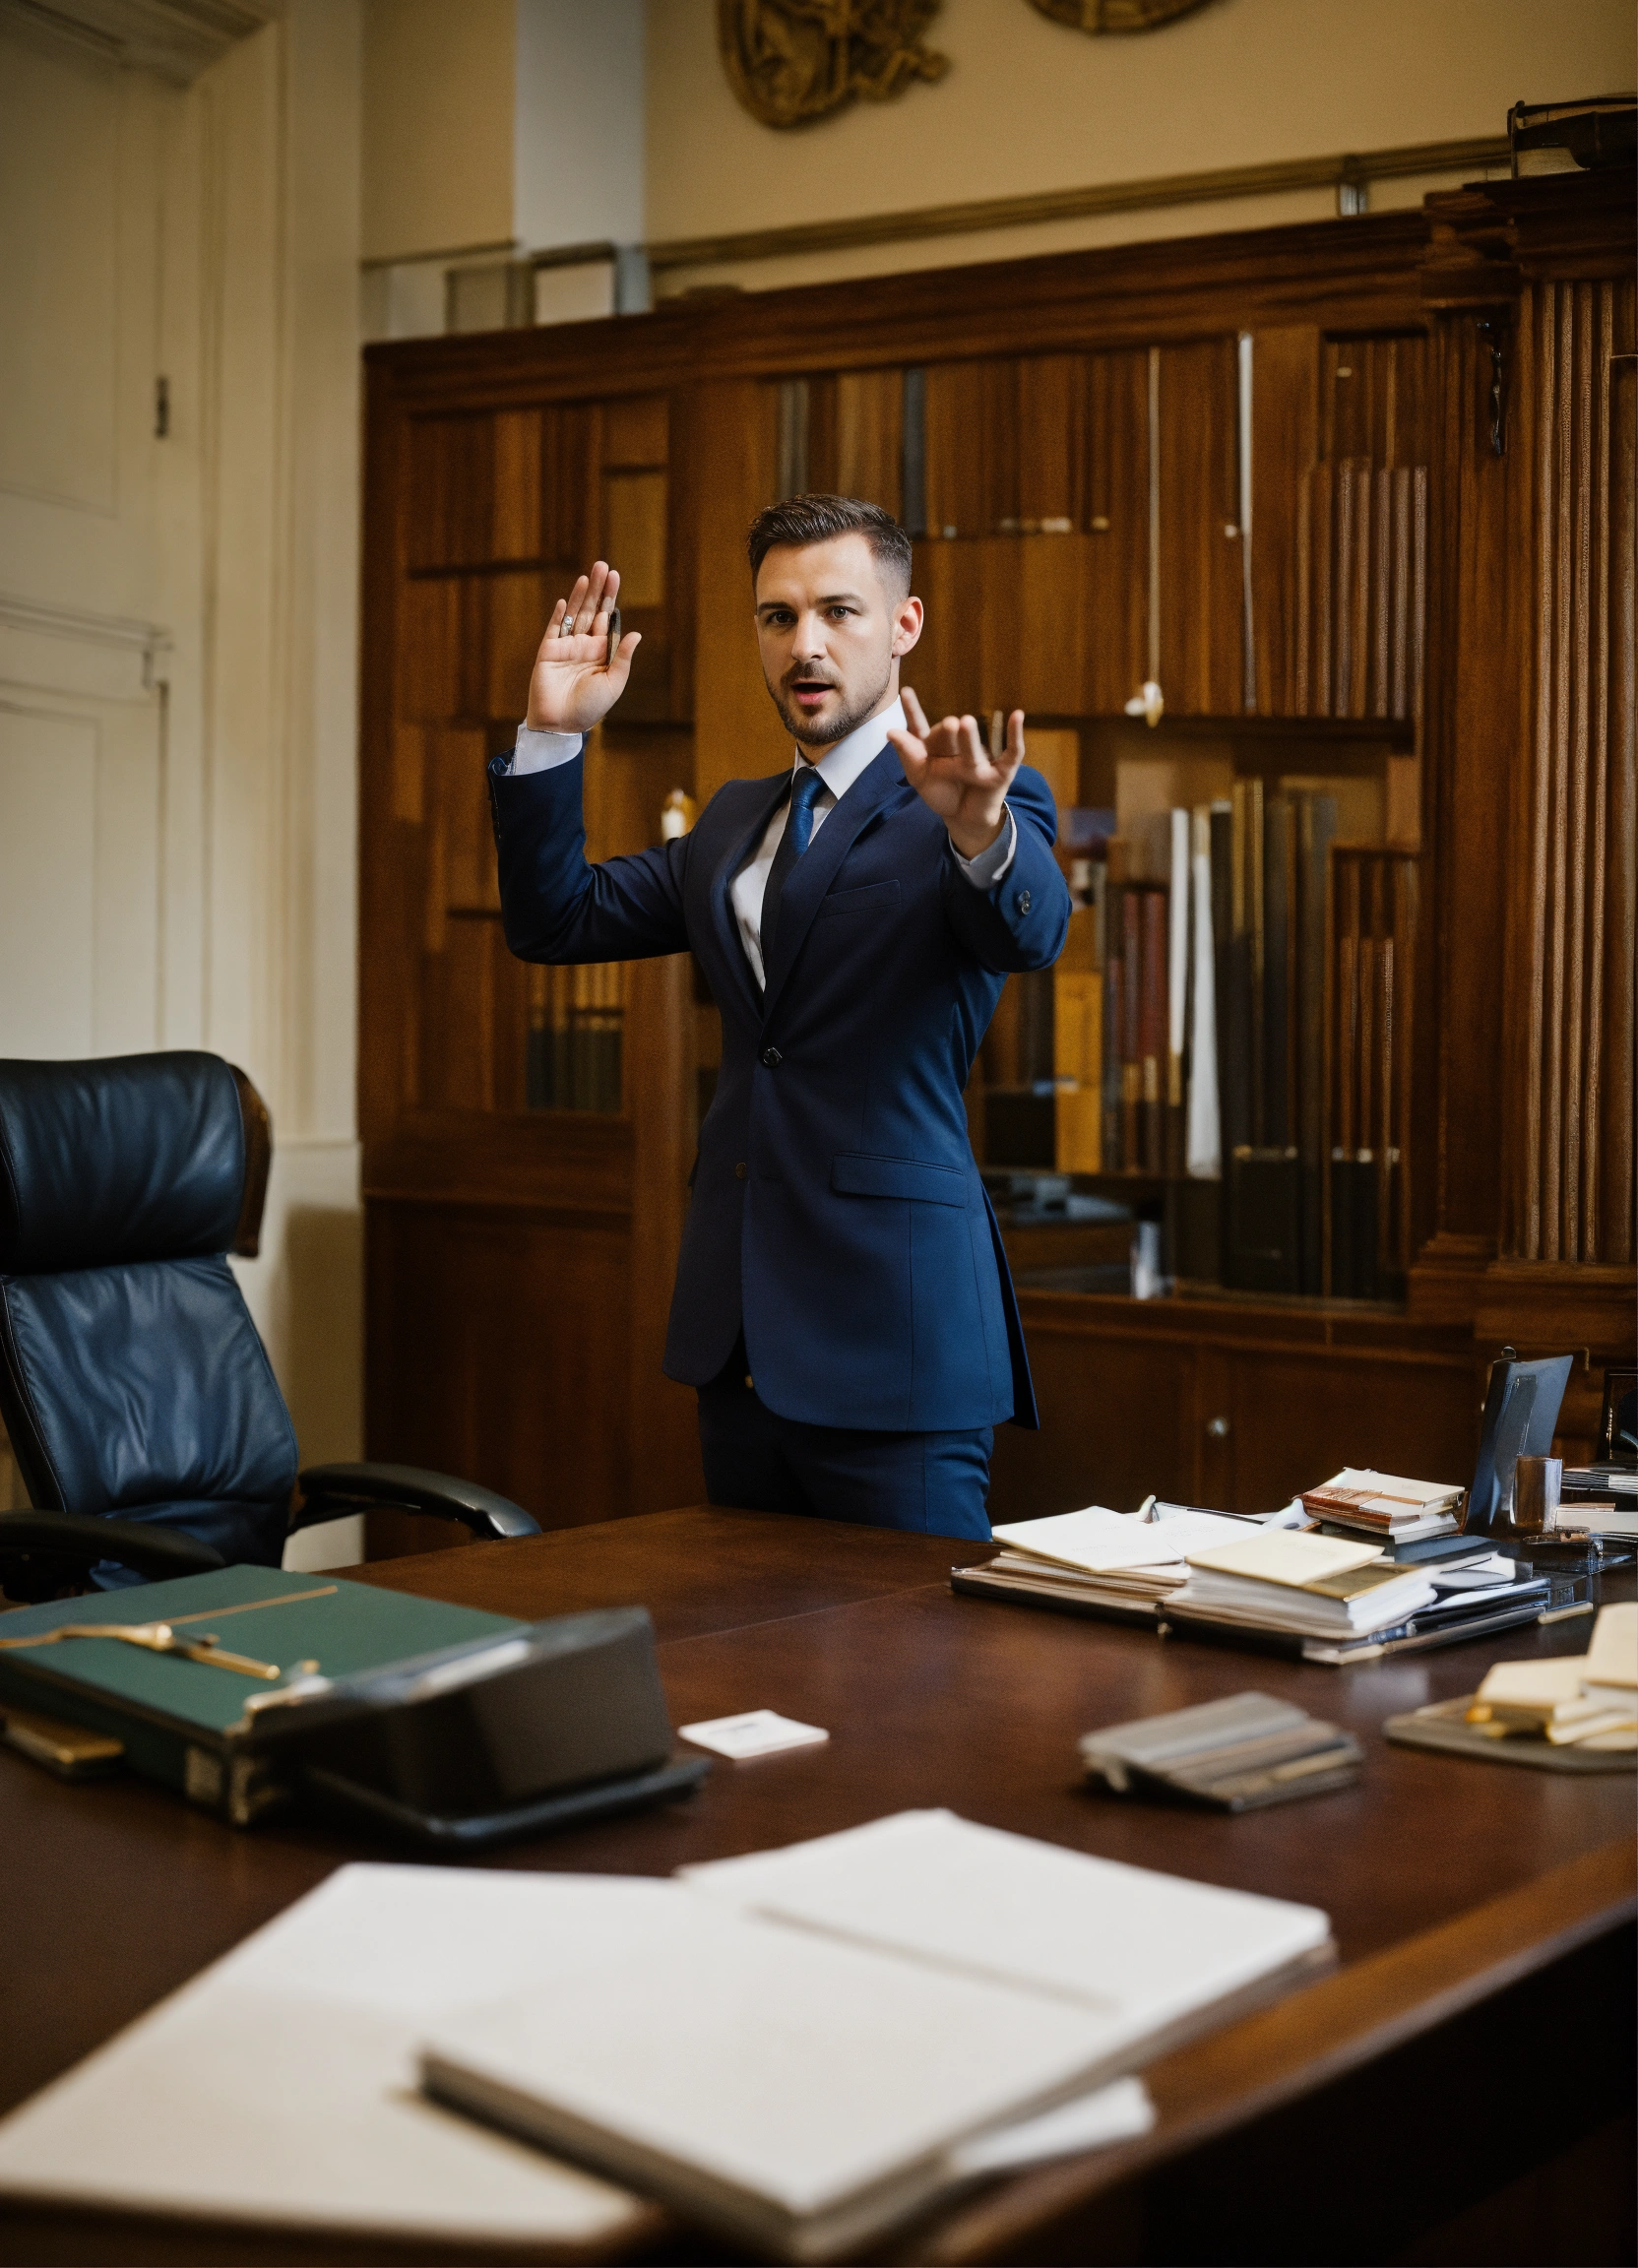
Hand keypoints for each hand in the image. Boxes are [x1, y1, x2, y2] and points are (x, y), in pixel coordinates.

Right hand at [525, 561, 642, 731]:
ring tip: (588, 575)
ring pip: (574, 614)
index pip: (606, 618)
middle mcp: (584, 646)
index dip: (610, 598)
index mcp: (602, 652)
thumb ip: (622, 658)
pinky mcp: (548, 653)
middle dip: (597, 589)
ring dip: (580, 594)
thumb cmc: (590, 708)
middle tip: (602, 566)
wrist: (561, 725)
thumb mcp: (613, 683)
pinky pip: (554, 629)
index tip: (615, 577)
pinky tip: (565, 601)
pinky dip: (560, 615)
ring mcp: (565, 647)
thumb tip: (635, 634)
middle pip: (591, 610)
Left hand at [887, 689, 1023, 858]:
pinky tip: (1017, 716)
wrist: (964, 819)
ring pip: (972, 748)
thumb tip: (890, 732)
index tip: (906, 692)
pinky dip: (1015, 735)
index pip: (921, 727)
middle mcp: (957, 747)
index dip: (913, 710)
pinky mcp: (1001, 771)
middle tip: (948, 724)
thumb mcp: (920, 777)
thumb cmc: (942, 794)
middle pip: (948, 738)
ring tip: (965, 722)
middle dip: (945, 733)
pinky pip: (1011, 752)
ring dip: (969, 737)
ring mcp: (980, 758)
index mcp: (935, 747)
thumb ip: (908, 755)